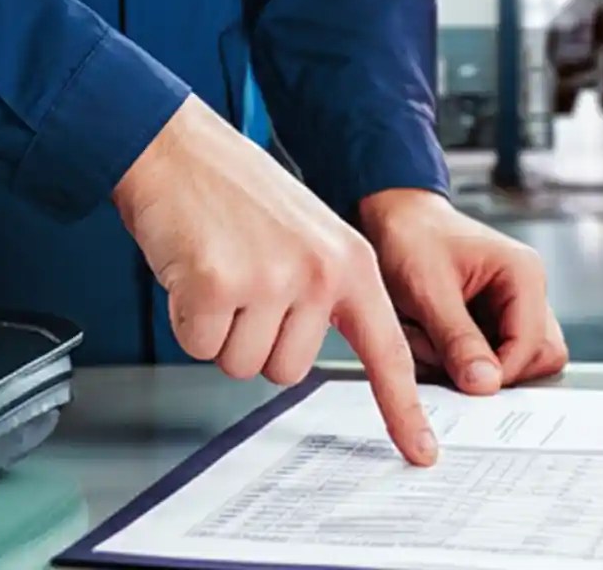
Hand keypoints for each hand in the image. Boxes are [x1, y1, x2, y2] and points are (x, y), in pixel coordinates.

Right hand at [113, 95, 435, 464]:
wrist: (181, 149)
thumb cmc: (241, 196)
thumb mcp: (313, 237)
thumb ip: (328, 293)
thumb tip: (314, 356)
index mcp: (353, 264)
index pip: (388, 352)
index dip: (402, 409)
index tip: (422, 452)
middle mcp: (321, 274)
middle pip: (287, 371)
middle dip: (256, 340)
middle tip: (245, 283)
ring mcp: (272, 280)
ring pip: (241, 365)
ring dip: (221, 331)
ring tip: (222, 271)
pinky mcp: (218, 285)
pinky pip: (198, 347)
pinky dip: (185, 321)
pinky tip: (193, 272)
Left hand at [359, 189, 567, 394]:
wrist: (393, 219)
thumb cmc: (411, 237)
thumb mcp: (428, 290)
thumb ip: (458, 340)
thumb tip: (485, 385)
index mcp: (523, 274)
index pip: (533, 344)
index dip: (499, 372)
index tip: (463, 384)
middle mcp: (527, 291)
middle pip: (539, 357)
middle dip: (490, 369)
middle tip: (444, 360)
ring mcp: (513, 308)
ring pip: (516, 362)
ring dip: (472, 365)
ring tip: (429, 342)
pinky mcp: (494, 321)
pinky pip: (490, 358)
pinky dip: (459, 360)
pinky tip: (430, 339)